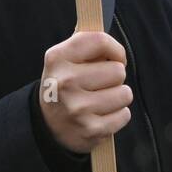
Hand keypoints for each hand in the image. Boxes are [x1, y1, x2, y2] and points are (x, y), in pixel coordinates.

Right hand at [39, 30, 132, 153]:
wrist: (47, 125)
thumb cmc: (64, 85)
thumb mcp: (64, 59)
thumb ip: (88, 47)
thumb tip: (115, 49)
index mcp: (58, 58)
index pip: (100, 41)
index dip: (115, 49)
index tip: (115, 58)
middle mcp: (65, 82)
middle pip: (118, 70)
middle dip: (115, 76)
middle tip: (102, 83)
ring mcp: (78, 108)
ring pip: (124, 94)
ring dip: (119, 96)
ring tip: (103, 98)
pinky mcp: (91, 129)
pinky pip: (124, 115)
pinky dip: (119, 115)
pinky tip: (104, 114)